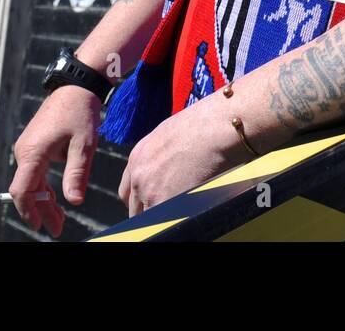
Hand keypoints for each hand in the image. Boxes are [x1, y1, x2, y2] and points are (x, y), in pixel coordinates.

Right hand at [8, 84, 101, 236]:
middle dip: (40, 211)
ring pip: (30, 182)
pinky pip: (34, 172)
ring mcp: (27, 148)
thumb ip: (76, 173)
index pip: (22, 190)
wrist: (77, 86)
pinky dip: (43, 187)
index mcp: (33, 152)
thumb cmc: (81, 112)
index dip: (30, 211)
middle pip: (26, 189)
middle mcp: (24, 151)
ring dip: (43, 201)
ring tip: (58, 219)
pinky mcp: (33, 145)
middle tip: (56, 229)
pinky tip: (54, 199)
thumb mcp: (84, 145)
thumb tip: (73, 201)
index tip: (40, 226)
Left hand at [117, 95, 242, 216]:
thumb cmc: (203, 124)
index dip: (140, 200)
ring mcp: (150, 192)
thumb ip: (160, 156)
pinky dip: (176, 219)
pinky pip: (166, 221)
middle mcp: (139, 177)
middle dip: (151, 210)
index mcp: (138, 158)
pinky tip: (189, 213)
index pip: (128, 192)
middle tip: (168, 210)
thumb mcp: (169, 134)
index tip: (149, 203)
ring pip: (151, 218)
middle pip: (137, 209)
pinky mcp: (166, 202)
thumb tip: (168, 168)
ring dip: (164, 217)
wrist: (216, 127)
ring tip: (183, 211)